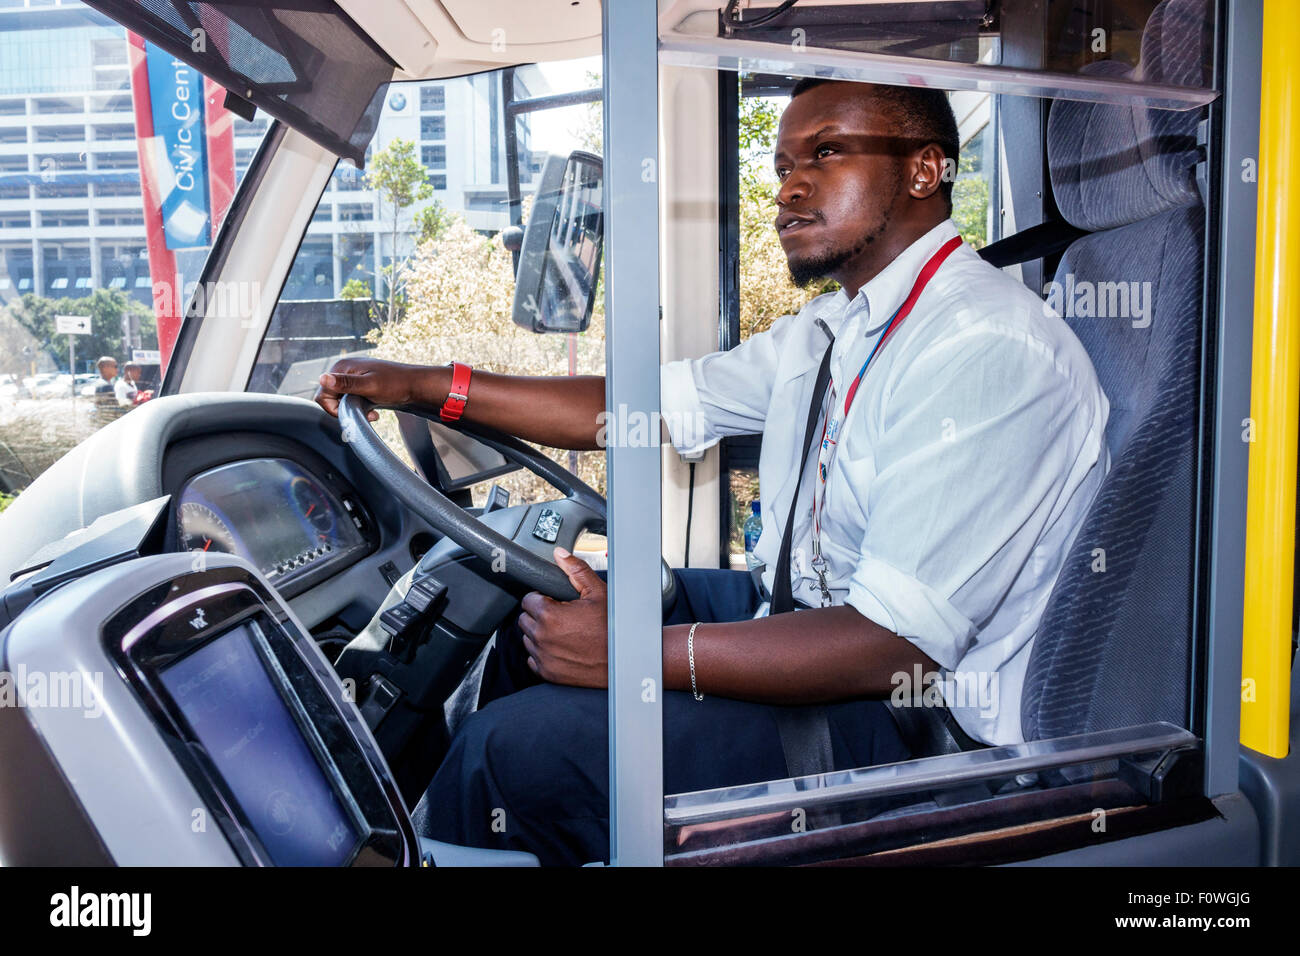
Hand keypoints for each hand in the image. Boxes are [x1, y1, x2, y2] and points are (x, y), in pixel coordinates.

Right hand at [313, 357, 432, 421]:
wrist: (416, 385)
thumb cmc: (396, 384)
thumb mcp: (369, 385)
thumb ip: (346, 383)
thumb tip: (323, 378)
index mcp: (341, 367)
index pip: (322, 394)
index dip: (333, 408)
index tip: (352, 412)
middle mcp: (344, 370)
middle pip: (330, 398)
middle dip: (344, 409)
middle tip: (365, 413)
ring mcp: (352, 377)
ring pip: (341, 400)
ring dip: (353, 410)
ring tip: (371, 411)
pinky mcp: (360, 385)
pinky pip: (351, 400)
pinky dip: (359, 408)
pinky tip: (373, 410)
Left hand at [518, 548, 607, 687]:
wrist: (624, 658)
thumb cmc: (613, 626)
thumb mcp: (598, 592)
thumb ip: (576, 570)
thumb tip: (560, 554)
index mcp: (550, 615)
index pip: (528, 600)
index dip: (541, 598)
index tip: (554, 601)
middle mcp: (543, 637)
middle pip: (525, 619)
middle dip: (539, 615)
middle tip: (560, 615)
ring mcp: (544, 657)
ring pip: (528, 639)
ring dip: (540, 634)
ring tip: (563, 631)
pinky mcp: (548, 673)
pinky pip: (533, 659)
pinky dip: (543, 653)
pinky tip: (561, 647)